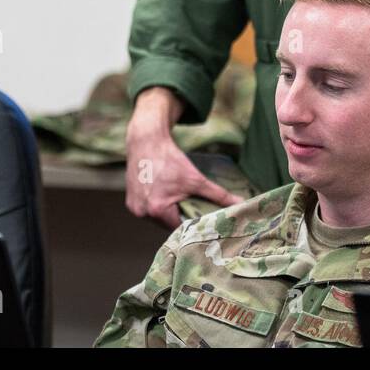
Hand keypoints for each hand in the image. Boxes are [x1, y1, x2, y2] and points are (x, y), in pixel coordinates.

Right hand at [125, 87, 242, 228]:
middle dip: (179, 217)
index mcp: (157, 210)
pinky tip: (163, 193)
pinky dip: (156, 205)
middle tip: (189, 207)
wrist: (146, 141)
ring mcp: (134, 207)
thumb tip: (239, 204)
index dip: (190, 223)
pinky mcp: (130, 201)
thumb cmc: (170, 159)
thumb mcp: (196, 178)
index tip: (200, 219)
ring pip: (157, 218)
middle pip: (167, 224)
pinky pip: (147, 210)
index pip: (179, 228)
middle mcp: (142, 212)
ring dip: (167, 212)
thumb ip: (218, 195)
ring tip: (175, 200)